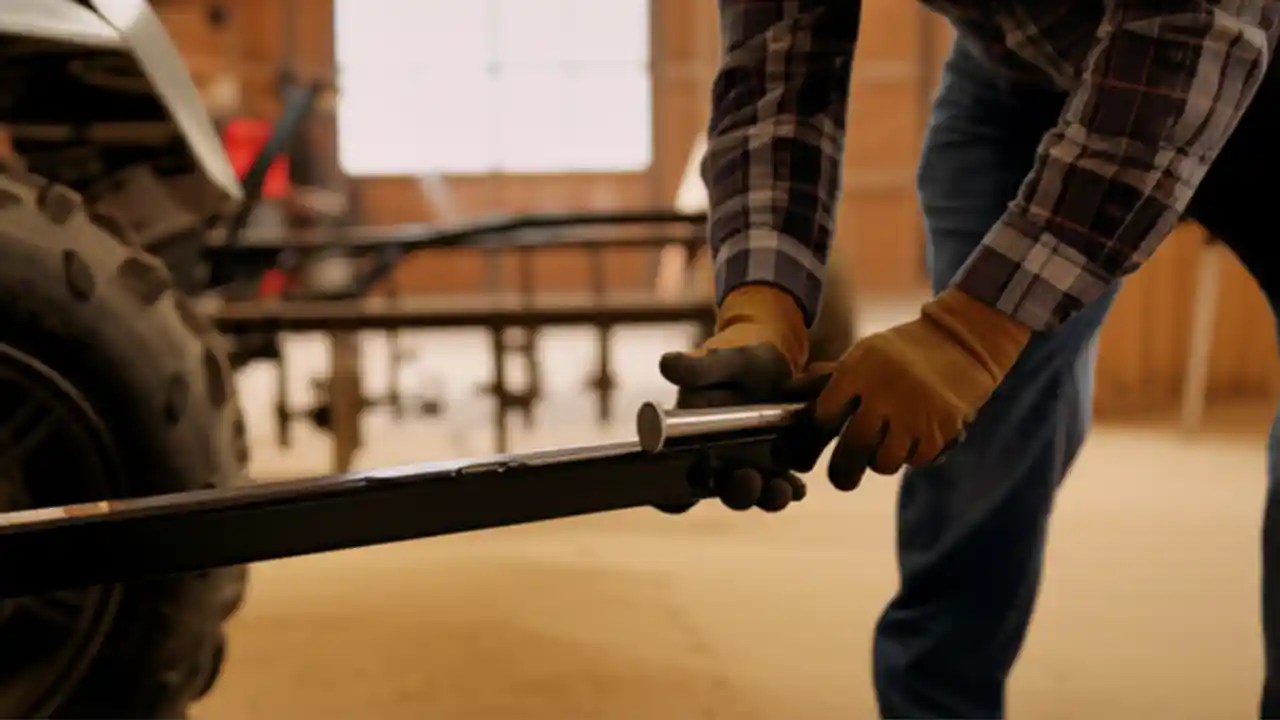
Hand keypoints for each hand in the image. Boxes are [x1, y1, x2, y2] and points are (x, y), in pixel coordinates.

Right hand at [655, 283, 810, 512]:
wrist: (777, 355)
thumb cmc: (740, 356)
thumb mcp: (723, 359)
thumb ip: (698, 367)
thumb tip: (666, 364)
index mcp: (692, 438)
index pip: (672, 475)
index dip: (671, 495)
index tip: (685, 493)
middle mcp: (718, 458)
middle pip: (719, 490)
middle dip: (736, 492)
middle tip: (748, 481)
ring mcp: (749, 463)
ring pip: (753, 492)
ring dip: (767, 496)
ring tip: (783, 490)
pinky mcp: (777, 463)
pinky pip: (780, 483)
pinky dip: (789, 487)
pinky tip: (798, 487)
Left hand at [775, 288, 1031, 489]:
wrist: (963, 341)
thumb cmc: (903, 350)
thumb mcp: (864, 353)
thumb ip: (832, 378)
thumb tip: (790, 396)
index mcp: (857, 371)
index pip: (823, 417)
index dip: (813, 440)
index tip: (808, 452)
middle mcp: (882, 393)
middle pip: (851, 450)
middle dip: (842, 472)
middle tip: (842, 478)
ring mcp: (913, 413)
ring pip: (883, 462)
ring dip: (881, 461)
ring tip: (886, 448)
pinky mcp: (940, 429)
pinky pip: (915, 461)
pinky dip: (912, 457)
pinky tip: (914, 439)